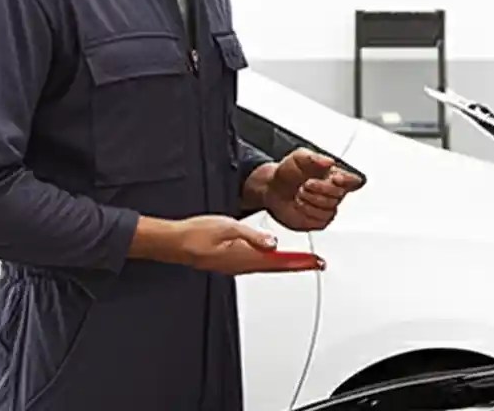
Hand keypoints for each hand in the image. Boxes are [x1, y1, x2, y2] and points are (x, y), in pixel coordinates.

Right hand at [170, 215, 325, 274]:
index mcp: (245, 257)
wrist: (176, 243)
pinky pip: (256, 265)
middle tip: (317, 264)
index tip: (317, 263)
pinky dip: (271, 263)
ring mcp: (236, 266)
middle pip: (277, 266)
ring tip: (301, 262)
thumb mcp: (227, 227)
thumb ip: (252, 236)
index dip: (301, 262)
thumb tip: (273, 243)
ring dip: (286, 264)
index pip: (280, 261)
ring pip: (268, 267)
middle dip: (298, 265)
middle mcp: (243, 265)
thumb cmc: (197, 234)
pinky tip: (272, 259)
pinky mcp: (230, 263)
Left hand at [264, 148, 364, 231]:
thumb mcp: (298, 157)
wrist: (272, 189)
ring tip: (300, 194)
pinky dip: (307, 212)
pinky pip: (321, 220)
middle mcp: (334, 192)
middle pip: (339, 195)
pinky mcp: (319, 221)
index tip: (335, 178)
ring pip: (329, 209)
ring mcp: (328, 208)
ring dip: (310, 200)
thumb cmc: (288, 173)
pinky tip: (300, 205)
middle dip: (320, 189)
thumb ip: (314, 158)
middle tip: (305, 184)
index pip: (354, 180)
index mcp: (334, 175)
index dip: (347, 180)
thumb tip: (329, 161)